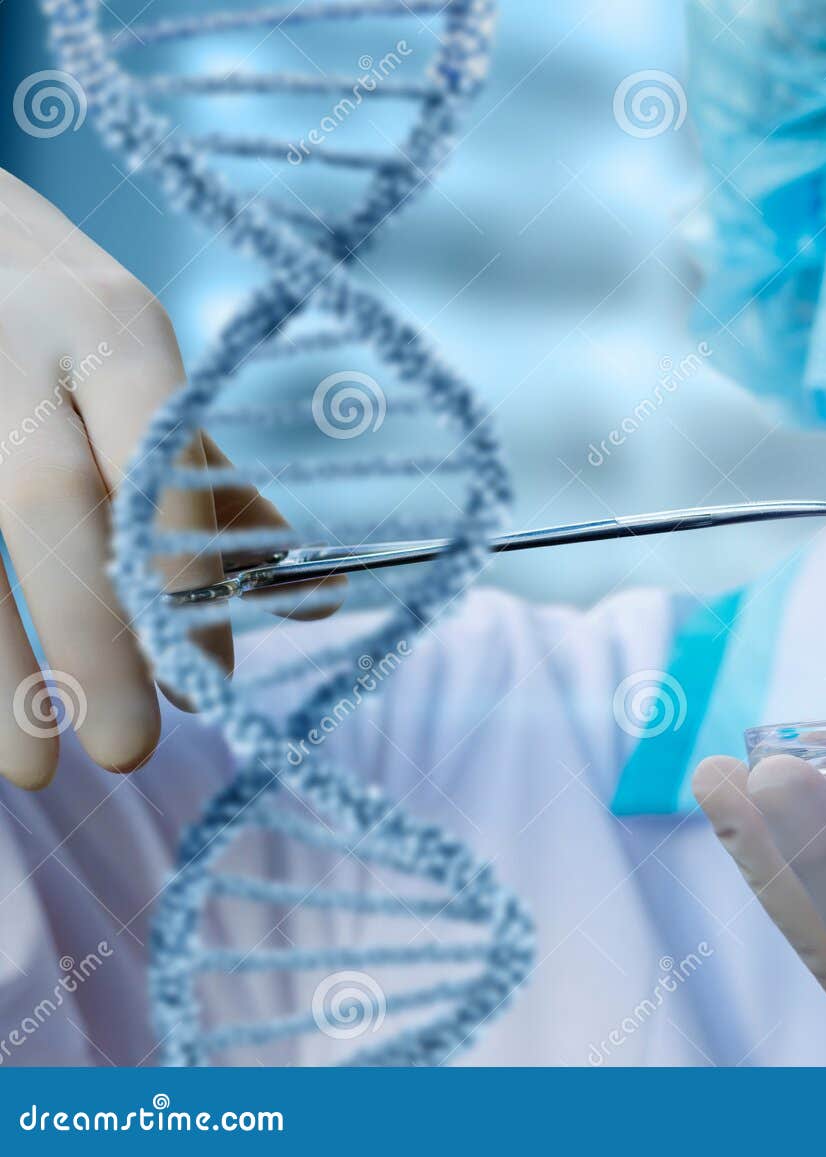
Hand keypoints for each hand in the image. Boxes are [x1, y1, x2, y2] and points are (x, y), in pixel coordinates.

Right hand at [0, 168, 301, 788]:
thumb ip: (213, 480)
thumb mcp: (144, 367)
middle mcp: (11, 350)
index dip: (174, 555)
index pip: (152, 443)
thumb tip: (313, 599)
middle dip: (91, 634)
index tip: (202, 662)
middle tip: (134, 748)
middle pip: (49, 502)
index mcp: (109, 326)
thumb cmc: (59, 315)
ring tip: (36, 771)